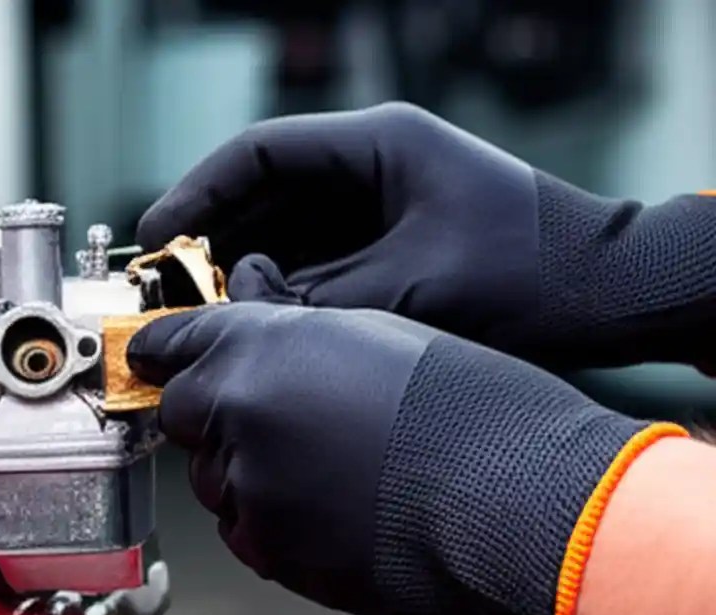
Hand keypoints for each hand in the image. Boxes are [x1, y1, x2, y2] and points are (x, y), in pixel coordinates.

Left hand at [127, 265, 681, 614]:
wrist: (512, 495)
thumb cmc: (467, 407)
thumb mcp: (374, 330)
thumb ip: (292, 334)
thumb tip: (255, 329)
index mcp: (262, 346)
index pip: (176, 343)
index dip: (165, 349)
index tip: (151, 356)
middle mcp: (239, 412)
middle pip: (188, 415)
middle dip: (217, 416)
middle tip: (277, 420)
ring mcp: (249, 487)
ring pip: (216, 479)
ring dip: (249, 471)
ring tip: (330, 469)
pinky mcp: (270, 550)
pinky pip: (247, 531)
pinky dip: (273, 522)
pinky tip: (334, 509)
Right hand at [137, 101, 715, 368]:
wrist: (606, 296)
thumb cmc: (530, 276)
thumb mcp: (411, 291)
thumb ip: (317, 300)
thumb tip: (244, 312)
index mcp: (378, 145)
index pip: (259, 153)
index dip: (197, 192)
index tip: (157, 234)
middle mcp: (372, 166)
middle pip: (263, 191)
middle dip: (212, 238)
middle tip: (168, 286)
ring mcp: (379, 205)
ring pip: (284, 227)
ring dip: (243, 266)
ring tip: (201, 311)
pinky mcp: (388, 243)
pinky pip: (313, 258)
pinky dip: (279, 286)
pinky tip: (252, 320)